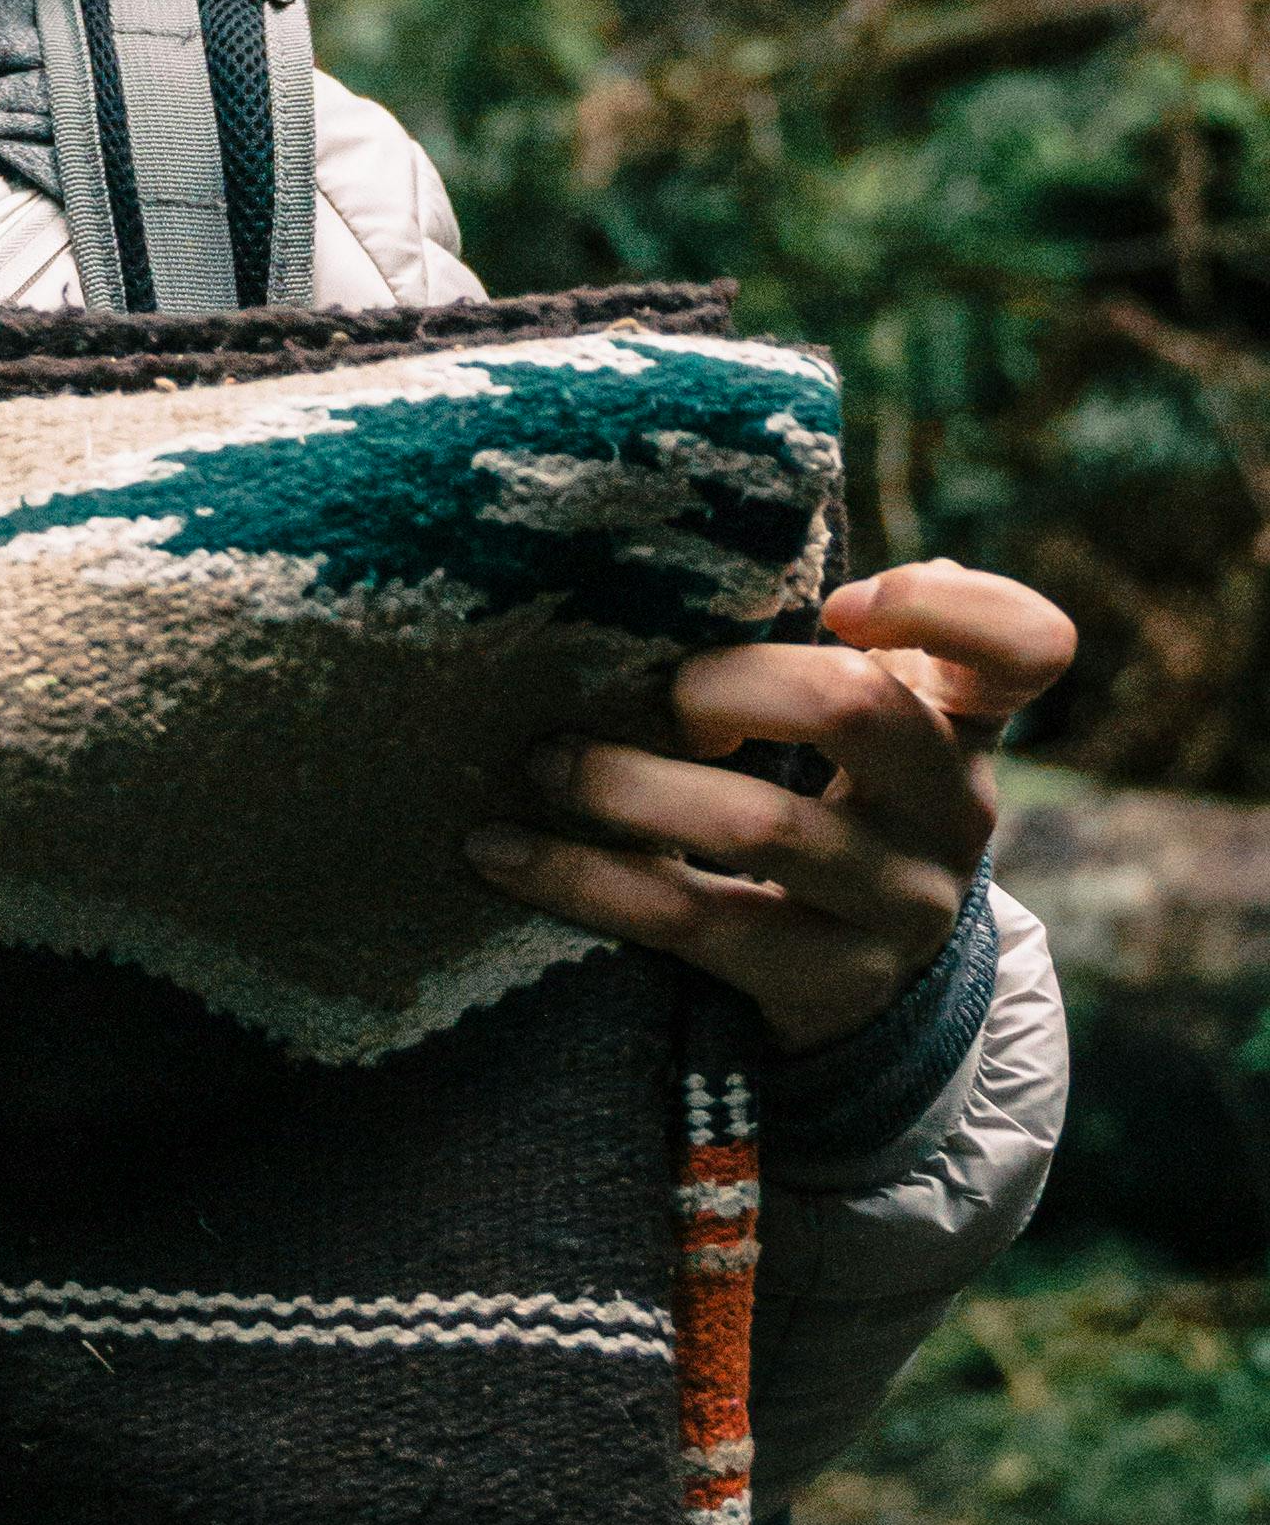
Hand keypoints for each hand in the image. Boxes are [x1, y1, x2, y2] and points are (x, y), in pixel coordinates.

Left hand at [461, 558, 1076, 1055]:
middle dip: (729, 682)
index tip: (841, 599)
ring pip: (759, 823)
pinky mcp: (821, 980)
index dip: (946, 607)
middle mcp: (953, 810)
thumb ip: (825, 640)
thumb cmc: (834, 796)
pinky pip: (687, 916)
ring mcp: (898, 904)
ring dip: (625, 783)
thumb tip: (693, 545)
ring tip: (544, 763)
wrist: (858, 979)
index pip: (1027, 647)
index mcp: (965, 720)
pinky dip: (578, 875)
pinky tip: (498, 852)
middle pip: (854, 707)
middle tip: (657, 694)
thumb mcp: (866, 718)